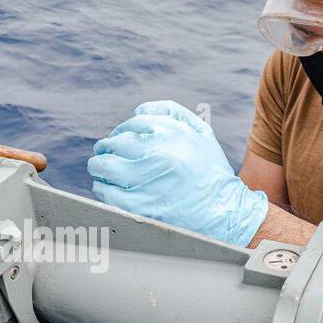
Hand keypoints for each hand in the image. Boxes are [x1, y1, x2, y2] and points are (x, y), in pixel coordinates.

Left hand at [88, 100, 267, 245]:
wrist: (224, 212)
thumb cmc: (211, 172)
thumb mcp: (202, 134)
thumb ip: (172, 113)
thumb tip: (138, 110)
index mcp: (174, 134)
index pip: (133, 124)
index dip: (121, 131)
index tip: (118, 139)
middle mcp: (159, 155)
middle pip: (114, 144)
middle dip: (106, 148)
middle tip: (104, 154)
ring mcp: (148, 182)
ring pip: (105, 166)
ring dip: (98, 166)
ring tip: (101, 169)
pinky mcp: (140, 207)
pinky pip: (107, 192)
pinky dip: (102, 188)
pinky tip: (107, 187)